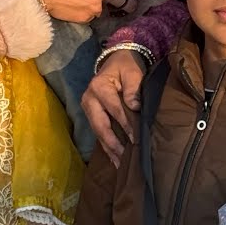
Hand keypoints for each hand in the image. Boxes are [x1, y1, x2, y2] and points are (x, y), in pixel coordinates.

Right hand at [81, 49, 146, 166]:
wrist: (116, 60)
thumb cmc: (126, 66)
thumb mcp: (132, 71)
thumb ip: (133, 88)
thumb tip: (135, 107)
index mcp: (98, 88)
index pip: (114, 110)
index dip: (126, 125)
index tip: (136, 139)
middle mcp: (89, 100)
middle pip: (101, 126)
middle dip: (114, 144)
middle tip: (126, 158)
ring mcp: (88, 109)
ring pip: (99, 133)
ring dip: (110, 150)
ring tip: (122, 164)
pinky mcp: (92, 115)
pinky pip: (99, 133)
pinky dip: (108, 146)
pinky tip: (115, 159)